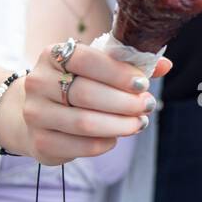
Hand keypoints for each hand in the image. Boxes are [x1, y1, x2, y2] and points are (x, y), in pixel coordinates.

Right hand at [2, 44, 169, 166]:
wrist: (35, 111)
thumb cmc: (75, 84)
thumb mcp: (98, 68)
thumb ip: (130, 65)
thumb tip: (166, 65)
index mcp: (53, 55)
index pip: (87, 60)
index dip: (118, 72)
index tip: (143, 83)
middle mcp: (38, 82)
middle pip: (87, 94)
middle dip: (125, 102)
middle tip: (148, 105)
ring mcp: (35, 114)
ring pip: (85, 123)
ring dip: (120, 125)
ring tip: (139, 122)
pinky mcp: (40, 142)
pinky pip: (81, 146)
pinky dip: (105, 142)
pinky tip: (116, 137)